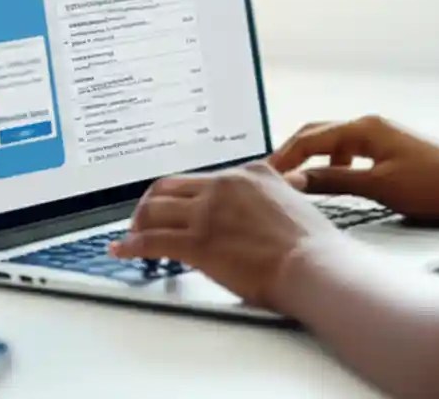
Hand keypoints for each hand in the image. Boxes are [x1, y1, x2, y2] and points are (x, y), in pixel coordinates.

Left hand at [110, 161, 349, 308]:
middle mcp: (225, 185)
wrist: (314, 266)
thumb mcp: (294, 201)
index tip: (178, 206)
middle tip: (144, 218)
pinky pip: (152, 240)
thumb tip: (280, 191)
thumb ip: (277, 194)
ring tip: (132, 236)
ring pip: (155, 209)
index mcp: (249, 172)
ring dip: (138, 223)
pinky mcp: (198, 241)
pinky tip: (125, 250)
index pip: (203, 178)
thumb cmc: (311, 245)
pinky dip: (132, 245)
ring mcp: (209, 211)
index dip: (184, 196)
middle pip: (170, 187)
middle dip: (151, 203)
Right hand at [270, 115, 438, 223]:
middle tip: (272, 176)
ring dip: (314, 161)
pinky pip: (352, 154)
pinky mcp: (394, 152)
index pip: (309, 139)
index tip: (263, 176)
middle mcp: (371, 126)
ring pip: (336, 145)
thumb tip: (295, 181)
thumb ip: (334, 181)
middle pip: (319, 135)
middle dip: (293, 154)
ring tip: (298, 183)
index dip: (283, 158)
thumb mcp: (379, 187)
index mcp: (364, 129)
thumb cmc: (438, 185)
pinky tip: (337, 184)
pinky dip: (335, 166)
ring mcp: (383, 138)